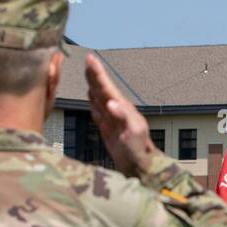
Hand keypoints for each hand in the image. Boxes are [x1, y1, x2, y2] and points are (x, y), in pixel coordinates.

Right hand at [86, 53, 155, 176]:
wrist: (138, 166)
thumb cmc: (138, 150)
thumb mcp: (133, 132)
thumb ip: (123, 116)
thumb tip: (110, 103)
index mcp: (122, 108)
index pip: (107, 87)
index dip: (98, 73)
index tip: (91, 59)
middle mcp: (117, 111)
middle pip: (102, 89)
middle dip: (94, 74)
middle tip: (87, 59)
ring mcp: (112, 119)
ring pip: (99, 98)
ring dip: (93, 85)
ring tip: (88, 73)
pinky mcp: (108, 129)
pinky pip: (98, 113)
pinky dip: (93, 103)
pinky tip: (91, 98)